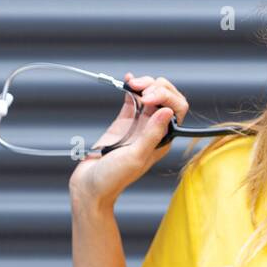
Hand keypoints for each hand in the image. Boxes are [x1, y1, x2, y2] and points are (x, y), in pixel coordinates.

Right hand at [68, 72, 188, 208]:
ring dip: (145, 84)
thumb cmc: (113, 178)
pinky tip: (127, 81)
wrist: (90, 185)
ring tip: (132, 82)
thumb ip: (152, 134)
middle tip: (139, 87)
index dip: (166, 97)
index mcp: (163, 139)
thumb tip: (168, 111)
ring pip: (151, 96)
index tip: (147, 96)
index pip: (177, 109)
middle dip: (156, 86)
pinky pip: (132, 100)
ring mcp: (139, 125)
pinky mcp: (124, 122)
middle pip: (166, 98)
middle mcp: (154, 130)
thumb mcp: (135, 157)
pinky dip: (131, 88)